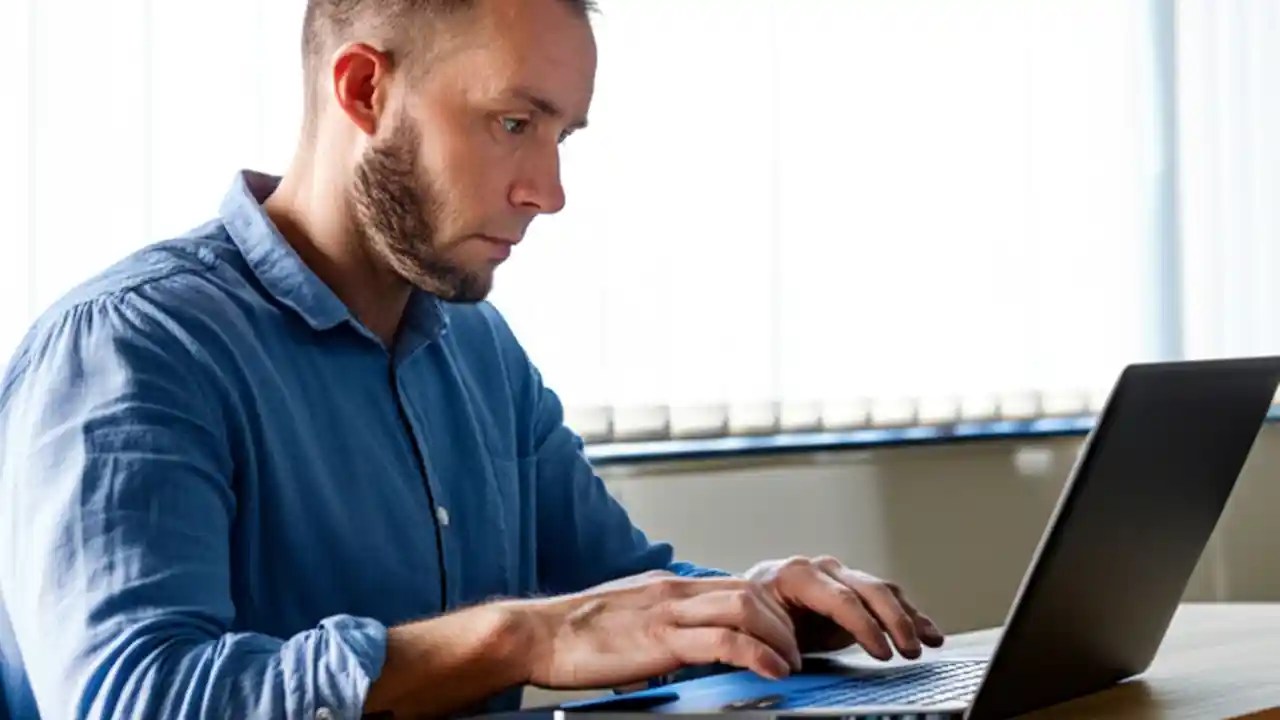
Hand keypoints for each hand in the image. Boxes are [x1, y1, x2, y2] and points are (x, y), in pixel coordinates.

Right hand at [514, 571, 804, 688]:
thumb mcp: (628, 618)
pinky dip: (759, 654)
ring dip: (779, 637)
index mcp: (667, 586)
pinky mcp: (661, 639)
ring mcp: (668, 611)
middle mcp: (673, 590)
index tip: (780, 635)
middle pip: (750, 590)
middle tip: (794, 651)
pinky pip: (726, 641)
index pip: (733, 585)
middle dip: (783, 622)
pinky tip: (772, 671)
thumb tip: (683, 645)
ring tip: (790, 664)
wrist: (535, 634)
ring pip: (747, 608)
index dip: (767, 609)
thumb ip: (660, 624)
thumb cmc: (573, 634)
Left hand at [746, 556, 944, 659]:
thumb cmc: (750, 615)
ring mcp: (840, 577)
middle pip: (869, 590)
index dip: (865, 626)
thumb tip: (783, 663)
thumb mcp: (753, 626)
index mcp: (796, 574)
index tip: (882, 653)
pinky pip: (887, 598)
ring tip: (929, 642)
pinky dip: (910, 615)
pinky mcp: (853, 590)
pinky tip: (929, 632)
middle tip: (909, 650)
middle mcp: (822, 569)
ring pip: (883, 591)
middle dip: (895, 621)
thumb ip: (769, 640)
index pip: (841, 599)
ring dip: (909, 617)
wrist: (748, 599)